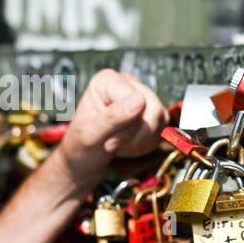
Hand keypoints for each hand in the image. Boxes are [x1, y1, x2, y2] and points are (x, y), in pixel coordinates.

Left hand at [54, 69, 167, 188]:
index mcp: (107, 81)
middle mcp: (127, 83)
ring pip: (161, 120)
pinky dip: (147, 144)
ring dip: (141, 142)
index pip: (138, 100)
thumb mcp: (90, 134)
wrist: (83, 162)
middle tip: (113, 145)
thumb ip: (112, 117)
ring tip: (119, 145)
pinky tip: (129, 146)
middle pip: (154, 110)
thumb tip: (139, 100)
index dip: (129, 127)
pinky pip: (163, 128)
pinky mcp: (150, 112)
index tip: (108, 142)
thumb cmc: (80, 145)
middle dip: (136, 137)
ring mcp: (141, 96)